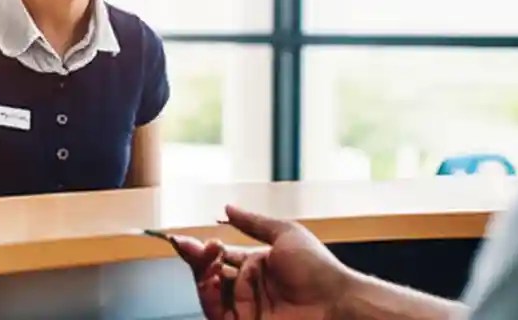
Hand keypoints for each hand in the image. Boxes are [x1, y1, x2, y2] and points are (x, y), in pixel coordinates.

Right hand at [173, 204, 356, 318]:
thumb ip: (253, 223)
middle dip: (197, 259)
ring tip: (206, 259)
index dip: (202, 248)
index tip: (182, 239)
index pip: (222, 256)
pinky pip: (217, 313)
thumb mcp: (285, 234)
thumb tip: (227, 208)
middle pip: (211, 274)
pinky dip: (208, 297)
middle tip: (190, 246)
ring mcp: (246, 308)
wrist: (335, 303)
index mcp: (259, 264)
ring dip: (201, 276)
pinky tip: (209, 280)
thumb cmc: (317, 269)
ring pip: (209, 294)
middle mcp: (249, 287)